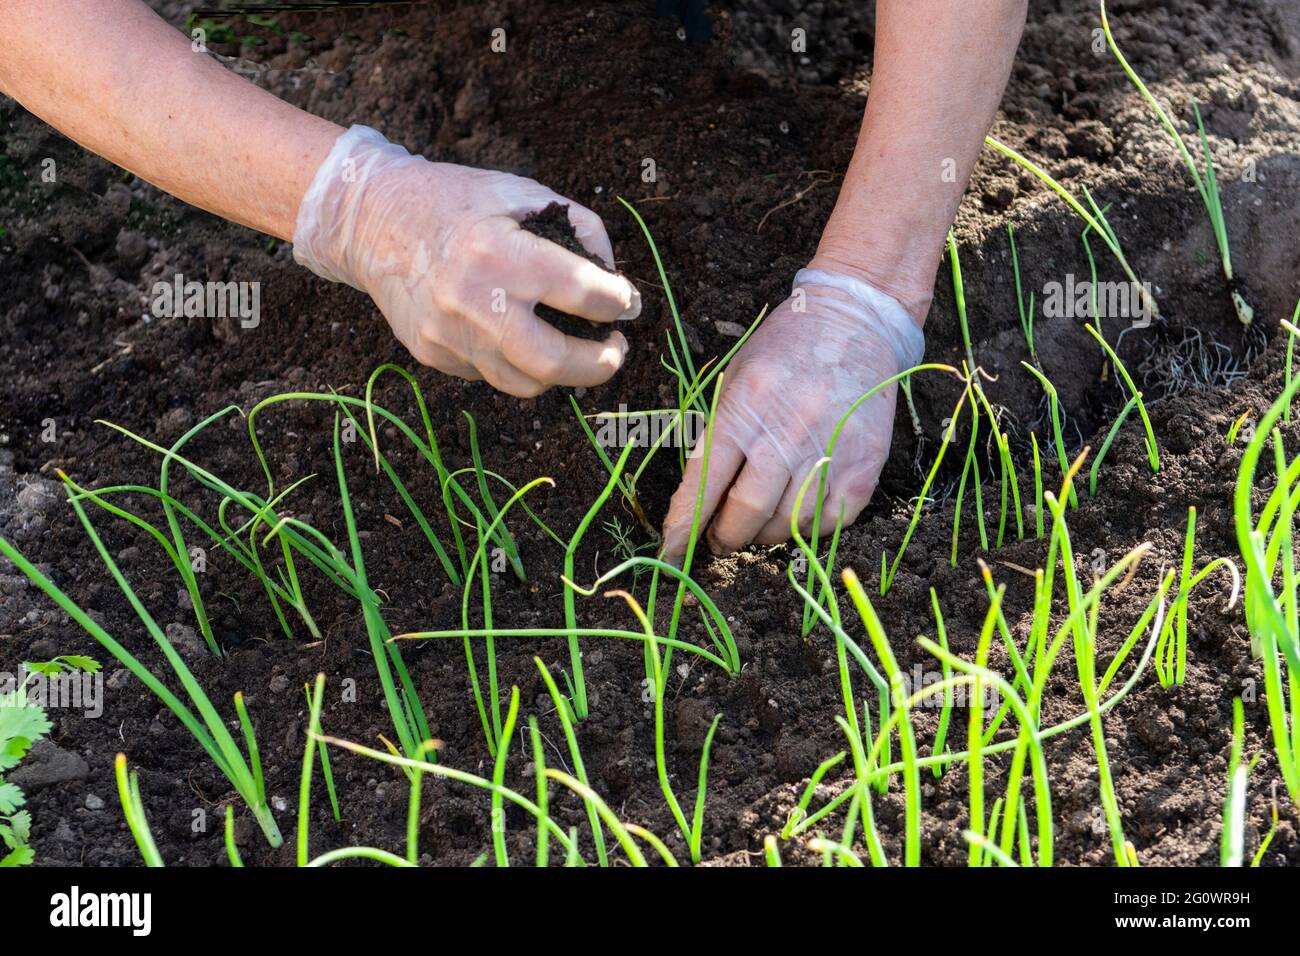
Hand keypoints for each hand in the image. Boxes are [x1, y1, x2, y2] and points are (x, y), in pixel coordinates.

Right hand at [292, 126, 639, 396]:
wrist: (371, 221)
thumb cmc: (456, 202)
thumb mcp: (522, 192)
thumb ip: (579, 230)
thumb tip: (617, 286)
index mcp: (500, 253)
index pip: (583, 294)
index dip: (618, 302)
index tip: (625, 303)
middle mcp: (472, 302)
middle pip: (554, 362)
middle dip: (600, 364)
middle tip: (615, 350)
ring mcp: (449, 336)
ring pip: (525, 383)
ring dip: (561, 372)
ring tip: (575, 349)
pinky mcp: (434, 354)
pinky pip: (491, 372)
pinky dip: (517, 361)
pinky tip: (519, 334)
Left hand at [660, 268, 924, 560]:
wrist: (856, 322)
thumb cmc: (784, 352)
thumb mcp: (736, 380)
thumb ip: (718, 437)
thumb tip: (697, 502)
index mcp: (747, 406)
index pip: (706, 480)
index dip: (685, 523)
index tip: (671, 549)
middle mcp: (789, 430)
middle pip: (747, 512)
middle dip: (725, 536)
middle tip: (719, 538)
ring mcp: (831, 449)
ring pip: (788, 523)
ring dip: (764, 535)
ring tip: (755, 525)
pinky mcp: (866, 465)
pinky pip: (829, 521)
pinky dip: (806, 528)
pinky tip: (795, 514)